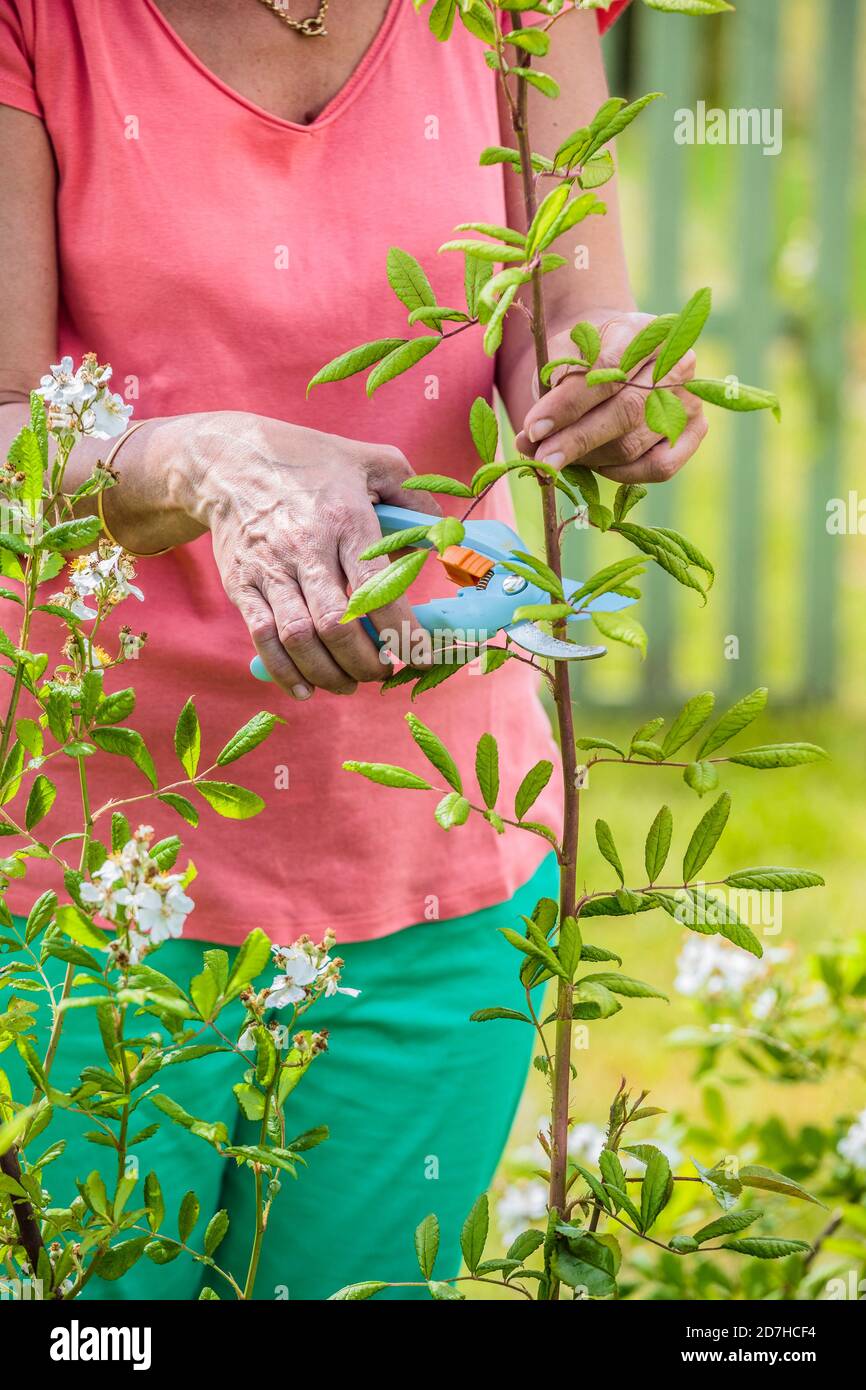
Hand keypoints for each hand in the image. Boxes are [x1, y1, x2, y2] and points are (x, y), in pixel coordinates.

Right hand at [178, 413, 438, 698]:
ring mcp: (269, 568)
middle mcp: (305, 547)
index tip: (420, 655)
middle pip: (337, 624)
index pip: (378, 590)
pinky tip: (306, 687)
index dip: (403, 633)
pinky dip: (284, 671)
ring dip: (329, 674)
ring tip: (350, 684)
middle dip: (366, 662)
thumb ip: (414, 495)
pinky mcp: (241, 584)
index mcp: (345, 519)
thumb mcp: (370, 461)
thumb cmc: (309, 460)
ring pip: (298, 639)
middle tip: (383, 671)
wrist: (227, 457)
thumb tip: (446, 535)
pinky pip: (262, 638)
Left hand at [514, 309, 707, 482]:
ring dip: (591, 457)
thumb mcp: (561, 359)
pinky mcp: (695, 430)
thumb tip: (531, 440)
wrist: (617, 356)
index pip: (607, 370)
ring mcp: (690, 398)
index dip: (568, 404)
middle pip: (625, 411)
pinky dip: (623, 473)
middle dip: (576, 440)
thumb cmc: (584, 359)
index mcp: (643, 330)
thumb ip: (548, 392)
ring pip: (635, 443)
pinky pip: (659, 467)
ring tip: (561, 455)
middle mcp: (677, 362)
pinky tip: (599, 464)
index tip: (533, 428)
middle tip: (542, 460)